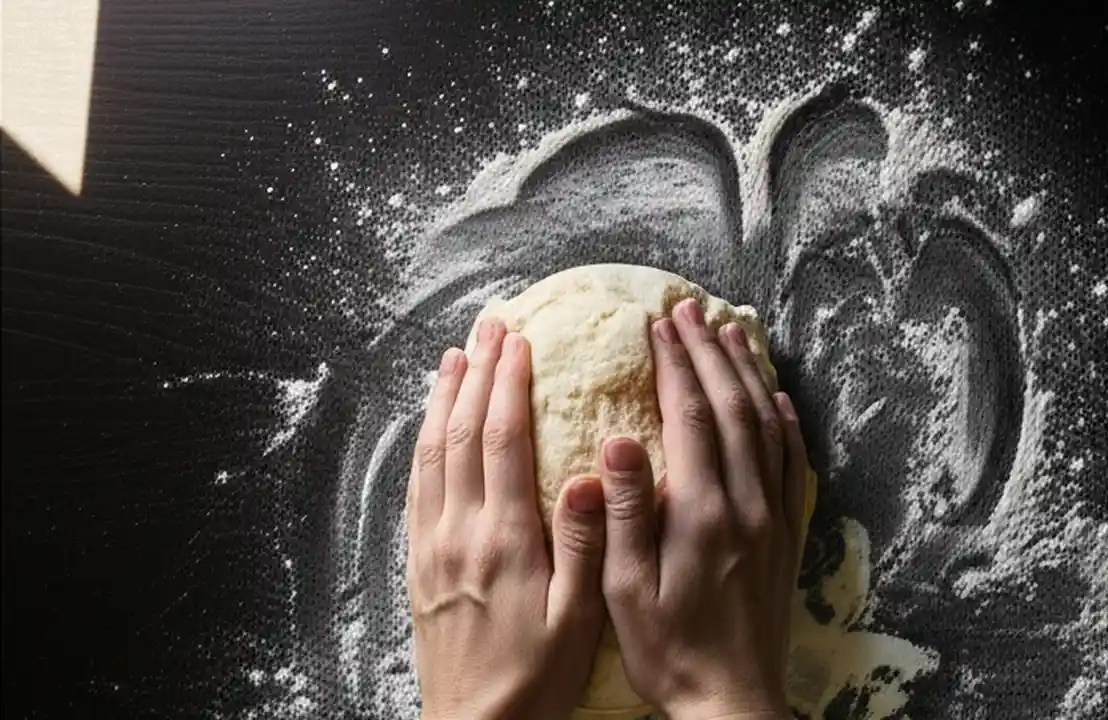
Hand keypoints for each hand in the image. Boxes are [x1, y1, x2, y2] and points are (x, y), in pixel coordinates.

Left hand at [406, 320, 607, 719]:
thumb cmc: (538, 676)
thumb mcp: (580, 618)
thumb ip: (585, 544)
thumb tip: (589, 477)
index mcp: (506, 539)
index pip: (502, 440)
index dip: (510, 384)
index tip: (520, 341)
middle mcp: (461, 531)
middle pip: (462, 432)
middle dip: (477, 372)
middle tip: (491, 325)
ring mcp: (433, 544)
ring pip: (431, 451)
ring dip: (443, 397)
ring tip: (455, 354)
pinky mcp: (418, 561)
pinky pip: (416, 485)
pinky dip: (422, 441)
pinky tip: (431, 422)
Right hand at [600, 299, 808, 719]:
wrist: (732, 701)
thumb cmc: (666, 650)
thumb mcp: (623, 589)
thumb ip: (622, 511)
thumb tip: (617, 440)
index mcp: (702, 513)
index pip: (688, 416)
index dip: (674, 364)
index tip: (658, 326)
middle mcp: (745, 504)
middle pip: (730, 407)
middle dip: (709, 352)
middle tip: (689, 310)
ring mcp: (772, 517)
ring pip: (765, 424)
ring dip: (746, 373)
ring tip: (729, 331)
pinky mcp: (786, 534)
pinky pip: (793, 462)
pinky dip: (784, 420)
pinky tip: (775, 396)